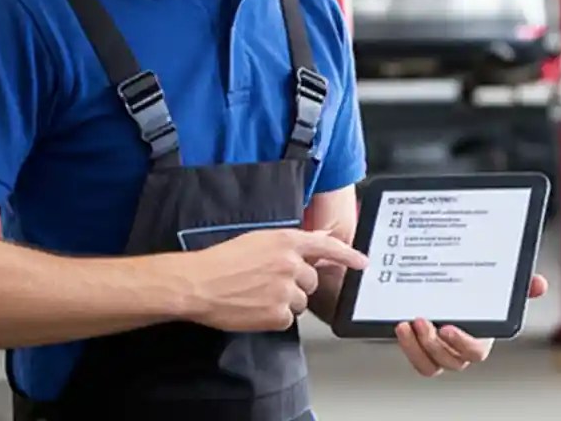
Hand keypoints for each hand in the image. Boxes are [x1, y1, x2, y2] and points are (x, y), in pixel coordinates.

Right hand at [175, 229, 366, 332]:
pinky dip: (274, 318)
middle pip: (312, 281)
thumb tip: (315, 242)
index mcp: (287, 242)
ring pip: (301, 302)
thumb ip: (289, 243)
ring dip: (286, 302)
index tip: (362, 262)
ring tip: (258, 296)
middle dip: (297, 285)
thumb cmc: (222, 260)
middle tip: (271, 284)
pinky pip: (288, 319)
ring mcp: (286, 290)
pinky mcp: (278, 314)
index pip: (328, 246)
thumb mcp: (258, 240)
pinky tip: (255, 309)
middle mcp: (291, 264)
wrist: (198, 284)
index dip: (348, 255)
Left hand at [395, 274, 547, 375]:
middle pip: (449, 361)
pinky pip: (416, 358)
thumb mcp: (500, 287)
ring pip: (430, 364)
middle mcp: (461, 350)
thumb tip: (540, 284)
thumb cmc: (481, 295)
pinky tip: (400, 327)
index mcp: (482, 338)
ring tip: (406, 324)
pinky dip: (407, 346)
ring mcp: (440, 351)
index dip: (461, 344)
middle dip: (432, 344)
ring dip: (416, 347)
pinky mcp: (422, 346)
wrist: (453, 291)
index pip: (475, 351)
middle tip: (421, 321)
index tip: (447, 328)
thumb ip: (521, 285)